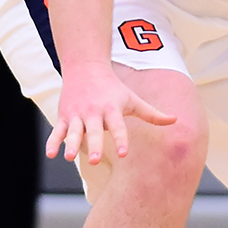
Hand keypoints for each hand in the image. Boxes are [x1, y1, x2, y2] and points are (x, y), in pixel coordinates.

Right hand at [48, 63, 176, 164]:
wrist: (86, 68)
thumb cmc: (114, 88)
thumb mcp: (133, 100)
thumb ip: (152, 114)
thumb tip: (176, 120)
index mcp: (112, 109)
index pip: (118, 126)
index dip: (121, 139)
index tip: (123, 153)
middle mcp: (94, 112)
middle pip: (94, 131)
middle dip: (94, 145)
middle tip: (95, 160)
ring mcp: (77, 114)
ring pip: (73, 132)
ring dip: (71, 144)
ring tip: (69, 157)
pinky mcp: (64, 116)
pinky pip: (57, 131)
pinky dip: (53, 142)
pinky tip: (51, 155)